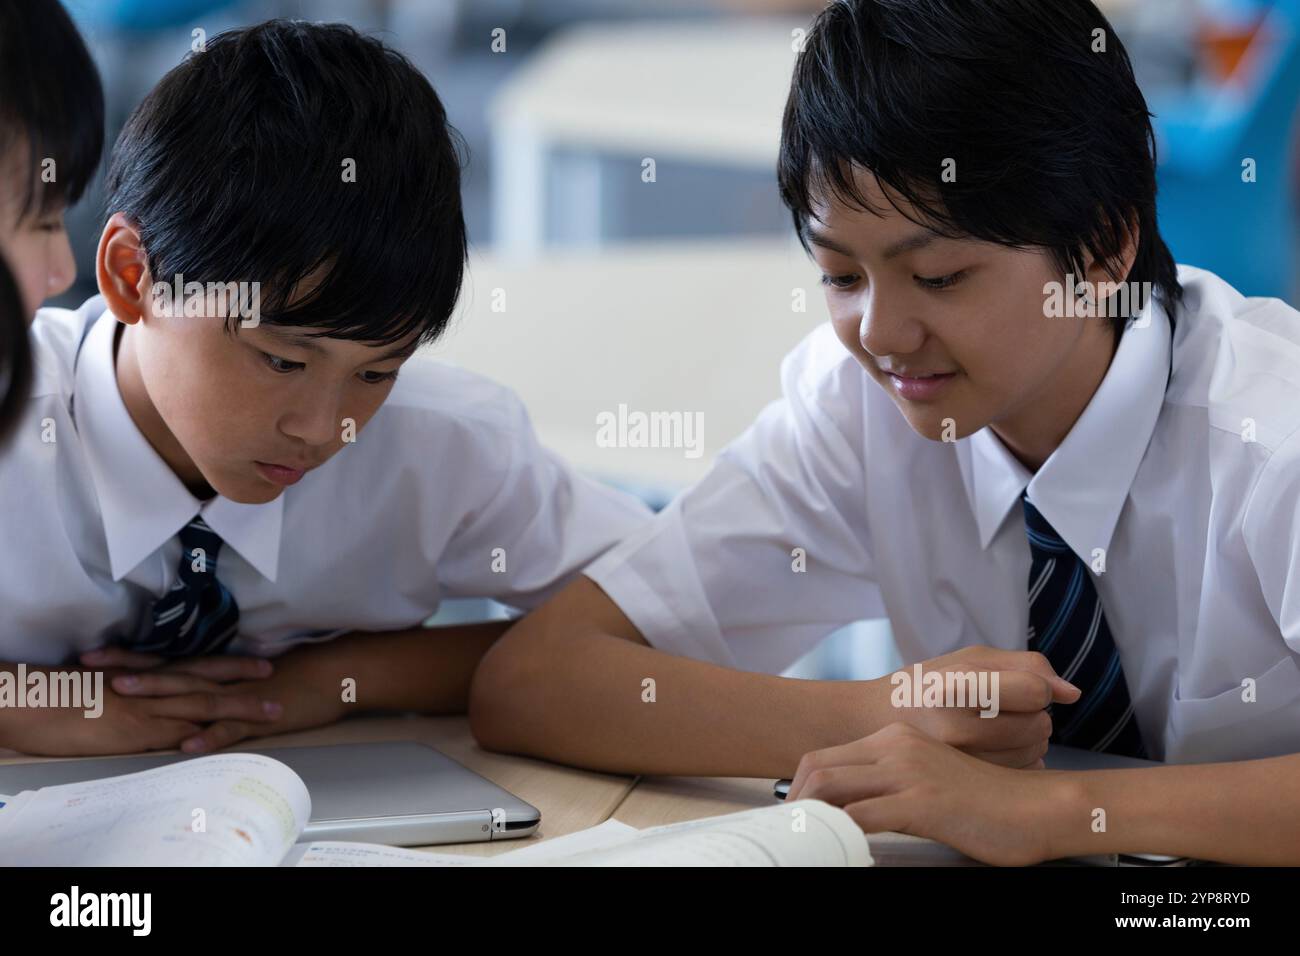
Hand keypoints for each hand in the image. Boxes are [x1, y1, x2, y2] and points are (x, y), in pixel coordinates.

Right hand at [4, 660, 282, 756]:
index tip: (260, 663)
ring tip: (271, 711)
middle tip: (277, 679)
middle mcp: (156, 687)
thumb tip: (152, 695)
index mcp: (150, 674)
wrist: (38, 700)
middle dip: (245, 681)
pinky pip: (177, 733)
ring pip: (204, 705)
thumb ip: (137, 688)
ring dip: (240, 708)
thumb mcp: (110, 683)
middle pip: (209, 681)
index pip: (197, 666)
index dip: (230, 665)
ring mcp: (151, 708)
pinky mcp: (139, 730)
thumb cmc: (67, 693)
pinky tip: (226, 739)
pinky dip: (202, 735)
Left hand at [109, 642, 351, 753]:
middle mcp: (223, 681)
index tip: (93, 656)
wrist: (334, 675)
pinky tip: (189, 746)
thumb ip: (216, 680)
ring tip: (126, 695)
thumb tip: (183, 684)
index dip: (130, 659)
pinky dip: (211, 737)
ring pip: (194, 696)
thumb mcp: (246, 674)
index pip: (167, 662)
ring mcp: (240, 699)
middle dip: (131, 671)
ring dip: (160, 694)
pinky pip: (232, 729)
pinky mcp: (261, 718)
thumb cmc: (294, 675)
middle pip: (171, 674)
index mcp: (217, 671)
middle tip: (92, 669)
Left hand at [790, 722, 1070, 865]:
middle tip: (788, 831)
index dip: (801, 785)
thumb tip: (858, 810)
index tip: (794, 813)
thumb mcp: (930, 781)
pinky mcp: (921, 802)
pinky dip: (838, 834)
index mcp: (896, 739)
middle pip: (818, 767)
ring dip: (808, 814)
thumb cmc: (988, 802)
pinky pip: (861, 816)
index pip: (827, 756)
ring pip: (831, 785)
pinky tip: (837, 849)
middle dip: (793, 799)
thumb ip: (894, 786)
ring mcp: (907, 772)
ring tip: (802, 840)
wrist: (1038, 808)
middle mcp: (896, 746)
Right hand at [866, 646, 1079, 767]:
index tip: (1016, 689)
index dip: (1033, 689)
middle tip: (999, 711)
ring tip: (992, 729)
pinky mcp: (964, 786)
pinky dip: (1018, 762)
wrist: (871, 724)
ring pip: (1035, 752)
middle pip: (1039, 725)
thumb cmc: (926, 686)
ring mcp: (959, 763)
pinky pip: (1022, 774)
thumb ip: (1025, 667)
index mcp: (957, 687)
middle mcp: (956, 728)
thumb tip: (1072, 694)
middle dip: (1031, 716)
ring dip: (1027, 740)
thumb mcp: (967, 659)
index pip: (1034, 692)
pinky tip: (992, 752)